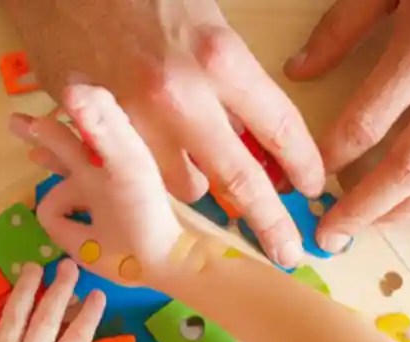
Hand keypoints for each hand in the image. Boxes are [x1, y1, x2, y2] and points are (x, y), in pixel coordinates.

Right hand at [2, 0, 323, 266]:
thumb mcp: (207, 20)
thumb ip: (233, 80)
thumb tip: (259, 135)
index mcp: (220, 59)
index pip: (280, 129)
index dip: (304, 166)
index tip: (313, 188)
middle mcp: (181, 96)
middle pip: (241, 181)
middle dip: (270, 223)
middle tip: (288, 251)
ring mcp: (135, 121)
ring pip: (186, 186)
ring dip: (200, 184)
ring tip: (199, 167)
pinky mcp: (97, 133)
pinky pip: (140, 176)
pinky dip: (153, 174)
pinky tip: (153, 158)